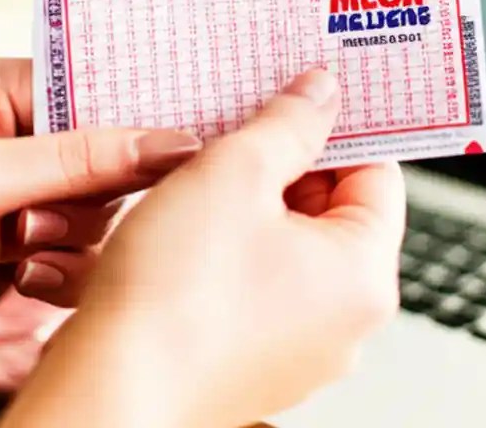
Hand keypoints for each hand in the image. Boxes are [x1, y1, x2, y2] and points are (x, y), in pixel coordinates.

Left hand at [0, 56, 201, 370]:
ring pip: (93, 205)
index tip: (175, 147)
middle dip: (84, 196)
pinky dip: (63, 268)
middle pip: (98, 151)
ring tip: (22, 254)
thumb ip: (77, 159)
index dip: (126, 119)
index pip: (79, 88)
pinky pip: (75, 246)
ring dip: (71, 239)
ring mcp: (5, 187)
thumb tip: (170, 142)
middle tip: (44, 221)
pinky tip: (25, 279)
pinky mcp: (10, 238)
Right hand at [0, 70, 405, 427]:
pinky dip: (233, 258)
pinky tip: (189, 241)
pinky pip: (259, 291)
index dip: (335, 129)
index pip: (378, 174)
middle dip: (286, 169)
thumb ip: (289, 124)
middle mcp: (346, 325)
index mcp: (366, 278)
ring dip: (253, 212)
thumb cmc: (172, 299)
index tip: (297, 102)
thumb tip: (320, 96)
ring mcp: (302, 352)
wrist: (107, 390)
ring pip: (291, 252)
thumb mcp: (235, 173)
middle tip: (235, 138)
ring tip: (202, 188)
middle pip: (335, 214)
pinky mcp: (255, 365)